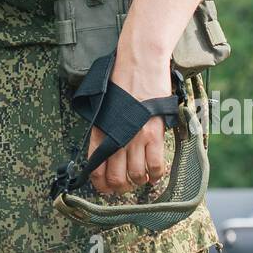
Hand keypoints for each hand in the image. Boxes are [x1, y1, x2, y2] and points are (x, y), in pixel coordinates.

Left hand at [84, 51, 171, 194]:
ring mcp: (136, 137)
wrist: (139, 64)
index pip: (96, 170)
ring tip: (141, 176)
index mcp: (100, 133)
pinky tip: (154, 171)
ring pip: (136, 176)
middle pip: (117, 179)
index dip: (102, 186)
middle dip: (121, 188)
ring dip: (139, 181)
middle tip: (126, 184)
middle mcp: (116, 139)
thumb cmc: (121, 83)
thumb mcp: (104, 109)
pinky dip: (156, 174)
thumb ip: (104, 133)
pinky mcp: (154, 134)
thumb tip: (105, 157)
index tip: (107, 188)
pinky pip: (156, 166)